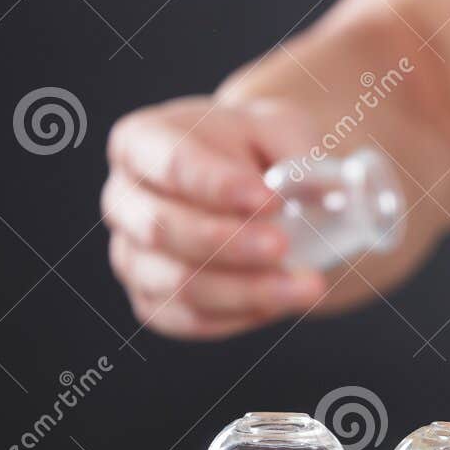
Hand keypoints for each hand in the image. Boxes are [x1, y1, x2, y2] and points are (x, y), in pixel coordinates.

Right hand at [102, 96, 326, 338]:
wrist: (252, 182)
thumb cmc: (257, 148)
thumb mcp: (279, 129)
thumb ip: (296, 153)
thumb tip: (325, 193)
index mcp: (141, 143)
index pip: (172, 165)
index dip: (220, 186)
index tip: (272, 199)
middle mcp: (124, 201)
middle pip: (164, 229)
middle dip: (230, 243)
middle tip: (284, 246)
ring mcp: (131, 255)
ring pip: (179, 284)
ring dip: (246, 290)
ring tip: (305, 285)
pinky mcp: (152, 301)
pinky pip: (191, 320)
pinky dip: (241, 315)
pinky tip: (283, 300)